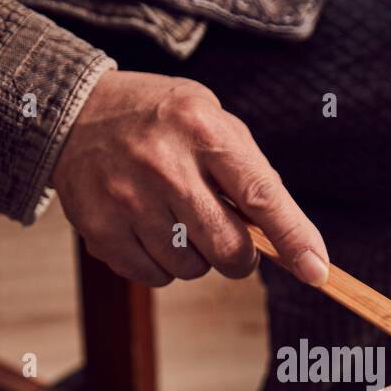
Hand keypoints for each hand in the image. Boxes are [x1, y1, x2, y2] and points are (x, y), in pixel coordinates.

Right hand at [51, 69, 328, 286]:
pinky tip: (148, 228)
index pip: (260, 195)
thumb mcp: (211, 120)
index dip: (294, 238)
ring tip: (174, 218)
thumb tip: (291, 239)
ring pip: (190, 268)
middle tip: (227, 237)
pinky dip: (161, 265)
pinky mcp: (100, 229)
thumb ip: (251, 173)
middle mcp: (164, 164)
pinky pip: (153, 277)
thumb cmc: (161, 121)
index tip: (317, 271)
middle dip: (240, 256)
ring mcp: (127, 199)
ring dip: (195, 257)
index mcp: (202, 128)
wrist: (73, 114)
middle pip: (228, 248)